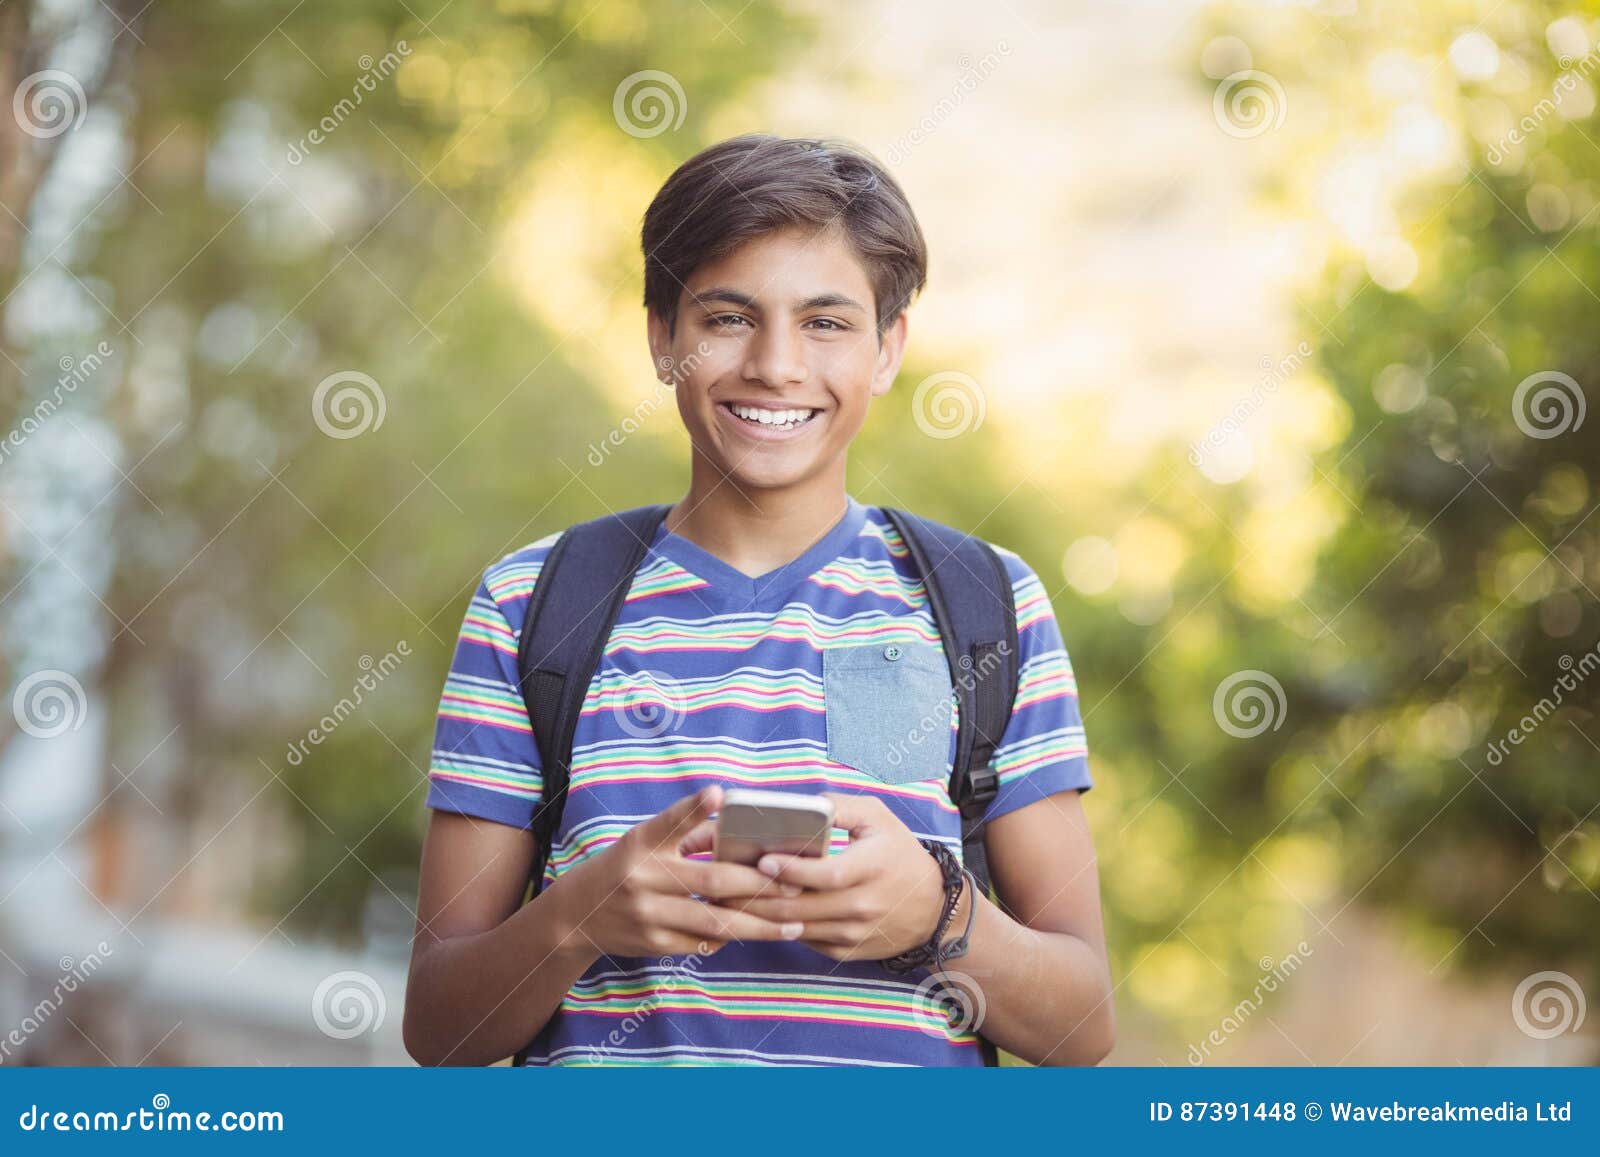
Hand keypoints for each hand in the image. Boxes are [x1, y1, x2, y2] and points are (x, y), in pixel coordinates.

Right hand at [558, 785, 803, 956]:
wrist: (576, 916)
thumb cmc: (624, 868)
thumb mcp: (643, 841)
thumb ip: (685, 833)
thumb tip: (737, 827)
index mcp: (642, 843)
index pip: (670, 821)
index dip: (693, 808)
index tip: (717, 793)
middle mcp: (643, 877)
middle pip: (713, 880)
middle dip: (760, 884)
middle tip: (796, 884)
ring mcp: (648, 914)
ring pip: (715, 920)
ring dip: (760, 925)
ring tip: (794, 925)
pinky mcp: (653, 944)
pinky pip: (702, 942)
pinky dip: (731, 937)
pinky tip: (758, 934)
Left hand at [733, 792, 947, 960]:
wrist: (933, 909)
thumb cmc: (899, 854)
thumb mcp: (878, 818)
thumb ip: (840, 807)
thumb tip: (801, 805)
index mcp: (871, 868)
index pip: (827, 874)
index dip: (793, 869)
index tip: (763, 859)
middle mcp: (862, 905)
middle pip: (801, 905)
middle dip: (759, 894)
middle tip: (726, 880)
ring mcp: (853, 933)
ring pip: (796, 927)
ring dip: (760, 914)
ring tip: (729, 897)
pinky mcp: (845, 951)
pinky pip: (805, 940)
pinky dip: (778, 928)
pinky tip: (755, 914)